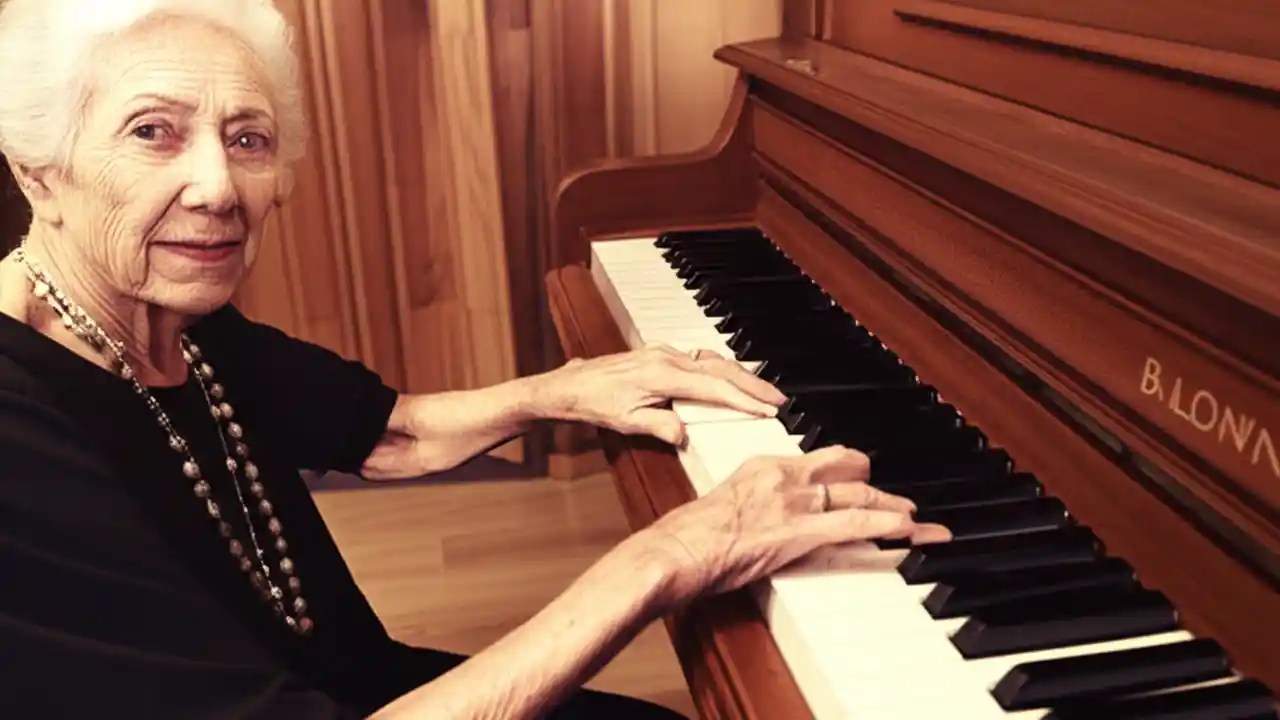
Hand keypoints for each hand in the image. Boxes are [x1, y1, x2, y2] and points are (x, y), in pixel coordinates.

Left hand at [541, 345, 785, 445]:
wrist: (567, 386)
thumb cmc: (594, 403)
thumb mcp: (626, 422)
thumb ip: (659, 426)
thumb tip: (685, 434)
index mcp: (662, 375)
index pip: (714, 387)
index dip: (743, 400)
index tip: (767, 410)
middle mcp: (667, 358)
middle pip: (721, 369)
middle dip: (753, 385)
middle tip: (779, 400)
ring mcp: (664, 353)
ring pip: (713, 361)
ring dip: (740, 376)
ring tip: (763, 392)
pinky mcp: (660, 354)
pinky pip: (699, 360)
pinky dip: (721, 369)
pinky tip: (730, 378)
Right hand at [641, 445, 951, 606]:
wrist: (676, 550)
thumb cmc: (689, 537)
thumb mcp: (726, 505)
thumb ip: (752, 504)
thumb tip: (764, 517)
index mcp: (764, 466)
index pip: (817, 460)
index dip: (846, 469)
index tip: (859, 475)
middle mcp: (783, 476)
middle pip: (845, 471)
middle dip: (875, 483)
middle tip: (896, 496)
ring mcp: (793, 503)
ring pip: (858, 495)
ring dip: (892, 506)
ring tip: (914, 517)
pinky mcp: (799, 532)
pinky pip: (853, 523)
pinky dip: (885, 523)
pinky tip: (907, 527)